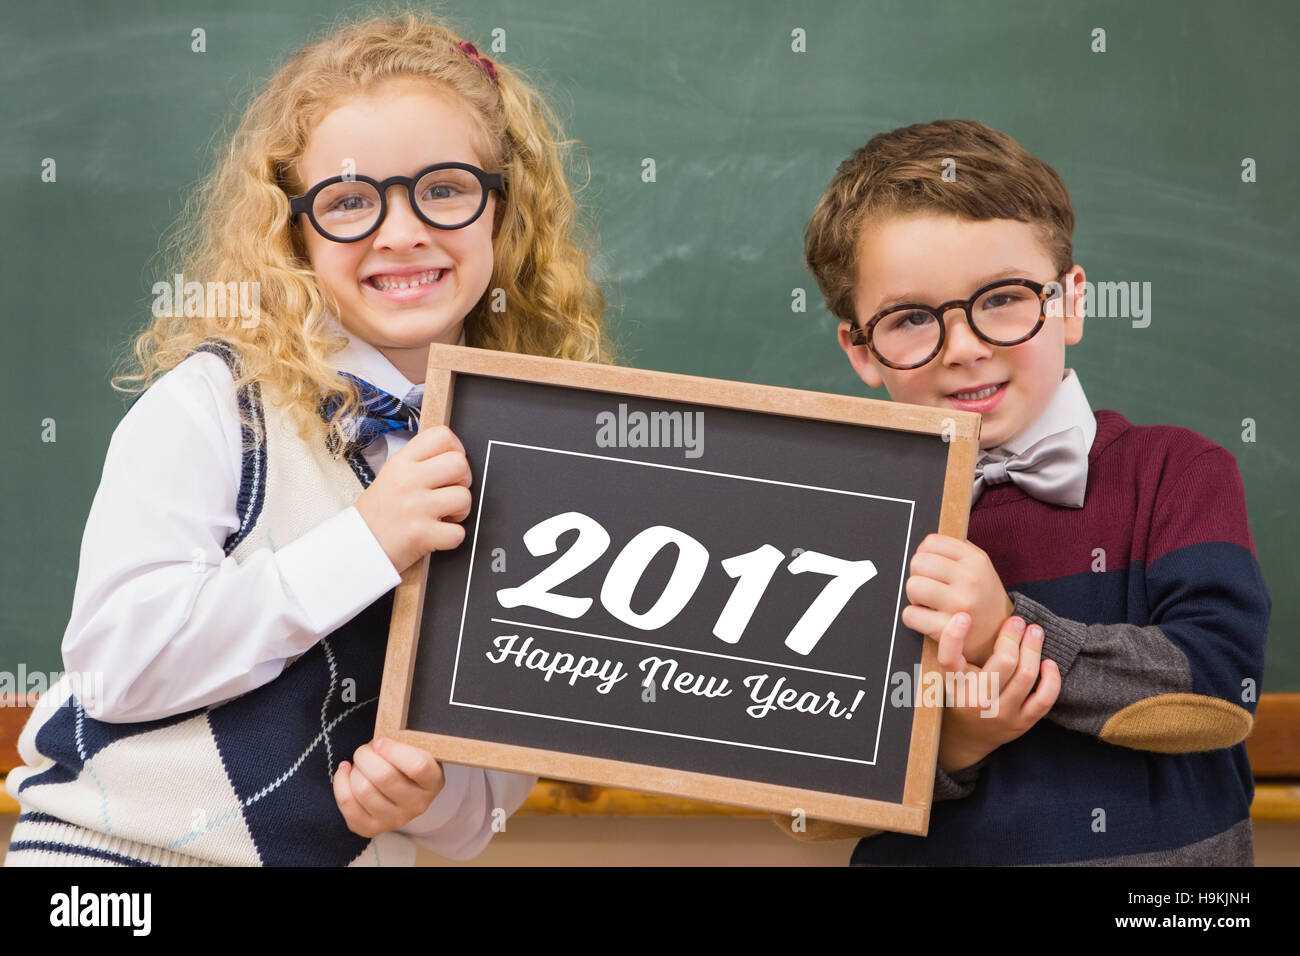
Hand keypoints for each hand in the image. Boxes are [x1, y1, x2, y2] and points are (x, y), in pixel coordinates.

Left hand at [333, 737, 445, 837]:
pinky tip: (345, 771)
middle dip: (366, 755)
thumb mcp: (414, 748)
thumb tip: (376, 745)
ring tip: (359, 764)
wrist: (400, 788)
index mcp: (433, 782)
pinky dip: (340, 782)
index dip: (393, 750)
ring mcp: (395, 820)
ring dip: (355, 769)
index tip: (380, 741)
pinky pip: (347, 803)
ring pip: (363, 790)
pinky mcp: (371, 828)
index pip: (417, 767)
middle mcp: (417, 805)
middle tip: (365, 750)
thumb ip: (402, 743)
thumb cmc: (404, 762)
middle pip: (384, 777)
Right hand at [353, 425, 472, 574]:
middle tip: (449, 493)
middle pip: (459, 463)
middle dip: (463, 480)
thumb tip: (452, 454)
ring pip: (464, 497)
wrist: (356, 547)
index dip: (456, 449)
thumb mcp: (390, 476)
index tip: (451, 465)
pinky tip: (437, 534)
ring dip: (460, 511)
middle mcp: (408, 481)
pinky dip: (452, 537)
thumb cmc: (378, 513)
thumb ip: (419, 463)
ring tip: (442, 515)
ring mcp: (415, 507)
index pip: (442, 436)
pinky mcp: (421, 534)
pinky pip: (458, 533)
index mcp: (401, 463)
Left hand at [901, 533, 1012, 667]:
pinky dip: (913, 618)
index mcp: (976, 561)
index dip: (926, 555)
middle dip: (919, 576)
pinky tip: (928, 618)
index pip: (931, 542)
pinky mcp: (947, 629)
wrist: (998, 639)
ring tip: (930, 603)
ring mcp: (959, 605)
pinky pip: (910, 614)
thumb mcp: (980, 567)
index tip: (933, 569)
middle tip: (932, 588)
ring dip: (915, 597)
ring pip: (912, 586)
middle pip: (918, 563)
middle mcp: (970, 580)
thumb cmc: (982, 600)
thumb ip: (955, 552)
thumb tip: (924, 545)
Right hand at [933, 612, 1060, 773]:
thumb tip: (967, 614)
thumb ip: (957, 651)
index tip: (963, 616)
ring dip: (1033, 648)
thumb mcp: (948, 677)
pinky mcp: (1021, 723)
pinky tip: (1049, 663)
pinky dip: (1051, 679)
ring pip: (1026, 676)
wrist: (966, 739)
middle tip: (1016, 620)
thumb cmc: (959, 697)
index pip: (949, 659)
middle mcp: (976, 701)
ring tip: (1034, 631)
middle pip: (1003, 662)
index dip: (953, 637)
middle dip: (1013, 635)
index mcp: (954, 686)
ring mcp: (1001, 714)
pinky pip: (1044, 699)